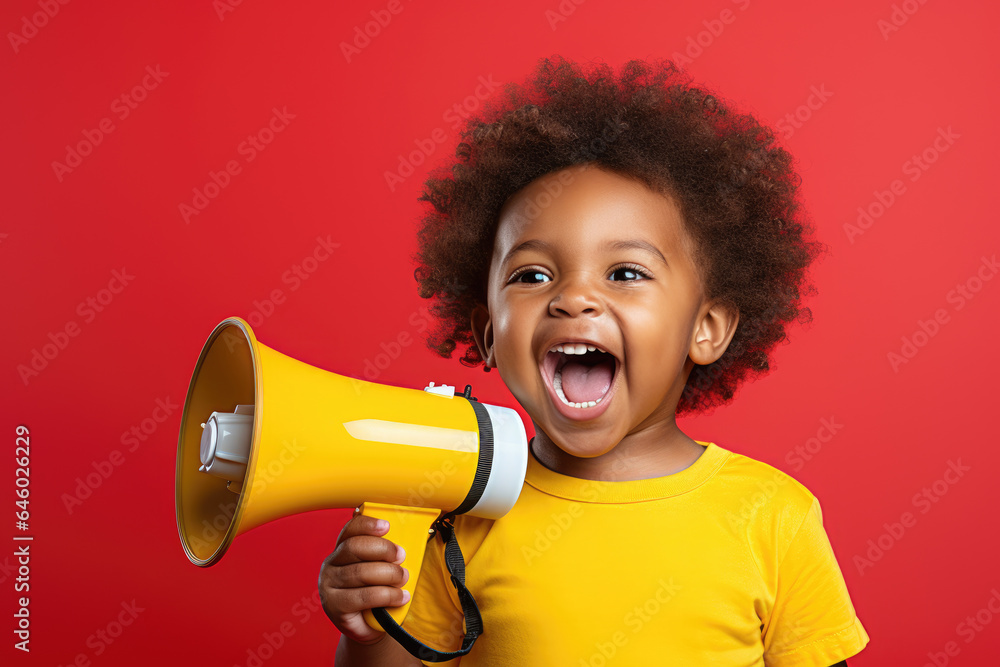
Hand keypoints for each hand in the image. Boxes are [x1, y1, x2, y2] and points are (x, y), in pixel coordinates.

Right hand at [318, 513, 409, 644]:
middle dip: (383, 549)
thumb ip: (384, 555)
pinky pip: (365, 596)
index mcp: (341, 551)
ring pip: (361, 572)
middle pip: (355, 547)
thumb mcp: (380, 569)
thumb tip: (403, 545)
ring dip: (389, 574)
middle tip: (401, 556)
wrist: (370, 628)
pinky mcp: (335, 607)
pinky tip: (400, 597)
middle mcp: (330, 566)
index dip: (368, 524)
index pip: (350, 530)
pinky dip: (388, 595)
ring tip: (403, 579)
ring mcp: (329, 586)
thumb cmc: (377, 594)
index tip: (387, 526)